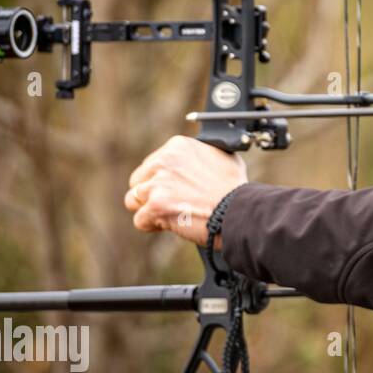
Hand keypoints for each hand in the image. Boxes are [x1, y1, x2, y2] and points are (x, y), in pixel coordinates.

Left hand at [125, 136, 247, 245]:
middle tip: (175, 204)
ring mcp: (158, 183)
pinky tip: (174, 224)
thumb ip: (199, 155)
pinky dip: (154, 226)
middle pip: (138, 181)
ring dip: (151, 210)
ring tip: (173, 214)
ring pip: (133, 200)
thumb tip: (194, 160)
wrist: (239, 210)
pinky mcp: (155, 205)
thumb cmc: (235, 188)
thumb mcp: (222, 157)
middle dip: (152, 195)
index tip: (179, 190)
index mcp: (178, 146)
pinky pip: (140, 220)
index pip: (153, 164)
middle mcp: (164, 160)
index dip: (164, 181)